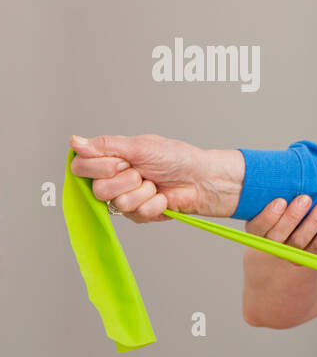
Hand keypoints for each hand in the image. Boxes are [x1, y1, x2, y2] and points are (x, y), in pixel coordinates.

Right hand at [69, 133, 243, 220]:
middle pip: (97, 189)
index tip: (122, 161)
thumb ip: (105, 146)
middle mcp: (112, 179)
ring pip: (117, 202)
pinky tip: (163, 197)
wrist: (202, 179)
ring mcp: (124, 198)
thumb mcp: (139, 146)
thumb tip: (74, 141)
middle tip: (143, 172)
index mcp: (108, 159)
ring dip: (143, 191)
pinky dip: (154, 203)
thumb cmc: (176, 158)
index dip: (99, 167)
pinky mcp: (139, 214)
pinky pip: (136, 213)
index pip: (80, 167)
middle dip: (126, 179)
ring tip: (155, 184)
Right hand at [241, 197, 316, 327]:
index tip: (278, 202)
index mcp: (255, 247)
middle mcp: (271, 256)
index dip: (267, 216)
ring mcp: (291, 263)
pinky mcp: (310, 267)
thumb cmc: (270, 266)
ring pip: (303, 241)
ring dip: (316, 221)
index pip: (256, 230)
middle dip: (294, 216)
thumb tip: (290, 190)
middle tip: (305, 198)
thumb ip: (270, 227)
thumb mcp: (261, 249)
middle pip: (281, 235)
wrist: (277, 307)